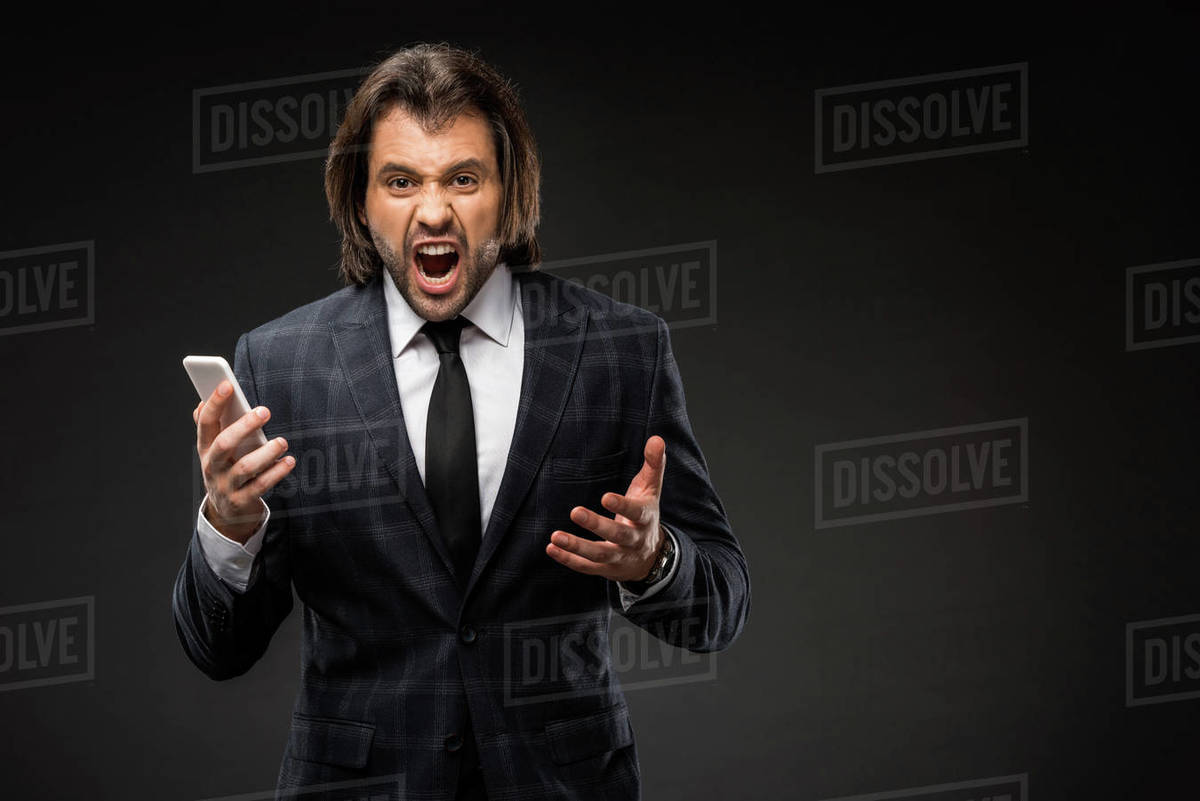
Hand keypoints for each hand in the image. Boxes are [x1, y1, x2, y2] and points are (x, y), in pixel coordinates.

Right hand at [194, 380, 295, 543]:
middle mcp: (212, 467)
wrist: (226, 512)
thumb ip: (211, 428)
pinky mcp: (241, 501)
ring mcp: (226, 485)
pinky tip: (288, 461)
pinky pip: (260, 486)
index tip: (227, 384)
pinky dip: (276, 473)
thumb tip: (202, 402)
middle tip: (264, 411)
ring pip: (244, 468)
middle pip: (224, 444)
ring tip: (282, 442)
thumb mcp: (214, 451)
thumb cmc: (225, 469)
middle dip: (243, 426)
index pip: (205, 423)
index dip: (214, 403)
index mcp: (205, 449)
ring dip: (265, 453)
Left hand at [546, 435, 666, 581]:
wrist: (650, 557)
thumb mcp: (651, 490)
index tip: (606, 497)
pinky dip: (568, 559)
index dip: (622, 506)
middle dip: (596, 525)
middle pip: (616, 535)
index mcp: (645, 518)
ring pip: (598, 555)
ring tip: (556, 536)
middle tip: (575, 512)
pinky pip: (586, 567)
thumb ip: (653, 464)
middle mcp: (633, 540)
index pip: (636, 513)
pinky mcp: (605, 569)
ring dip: (576, 546)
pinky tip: (551, 548)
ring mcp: (619, 557)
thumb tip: (657, 438)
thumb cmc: (645, 515)